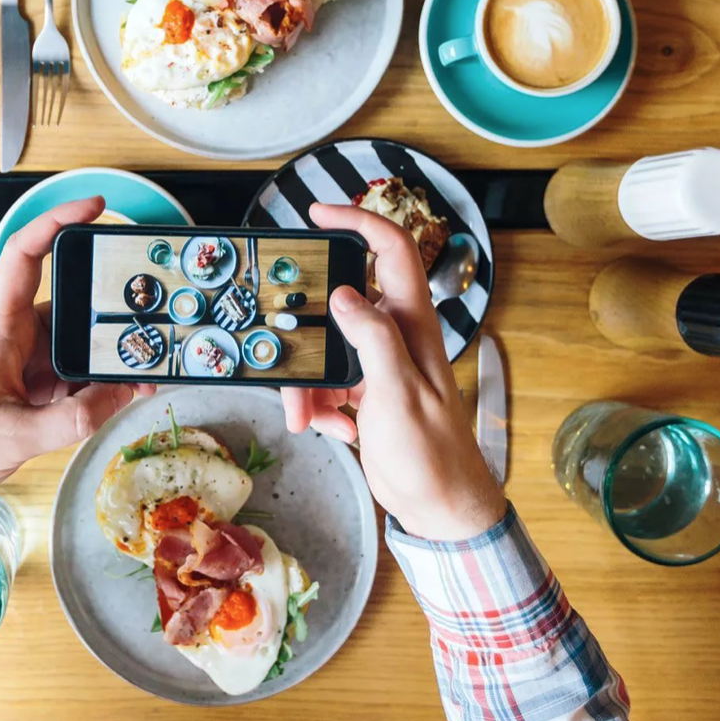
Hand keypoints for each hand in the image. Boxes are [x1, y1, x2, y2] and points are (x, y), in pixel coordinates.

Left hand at [0, 197, 151, 514]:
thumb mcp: (13, 439)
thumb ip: (73, 419)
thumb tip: (122, 396)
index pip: (24, 255)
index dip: (57, 222)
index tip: (94, 207)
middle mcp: (10, 335)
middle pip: (68, 301)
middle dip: (109, 305)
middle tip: (149, 309)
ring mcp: (21, 359)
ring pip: (75, 341)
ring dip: (106, 353)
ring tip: (146, 366)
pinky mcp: (27, 384)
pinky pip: (71, 371)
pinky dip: (97, 381)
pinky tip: (123, 393)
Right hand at [281, 204, 504, 540]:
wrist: (438, 506)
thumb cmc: (432, 453)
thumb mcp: (399, 394)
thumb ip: (374, 340)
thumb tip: (345, 295)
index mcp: (413, 324)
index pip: (392, 250)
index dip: (359, 222)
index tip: (318, 214)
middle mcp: (396, 336)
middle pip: (341, 304)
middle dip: (307, 329)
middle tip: (280, 343)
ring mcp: (380, 365)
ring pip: (327, 349)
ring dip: (307, 381)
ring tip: (305, 416)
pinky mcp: (366, 392)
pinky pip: (328, 383)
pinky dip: (319, 404)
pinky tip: (330, 427)